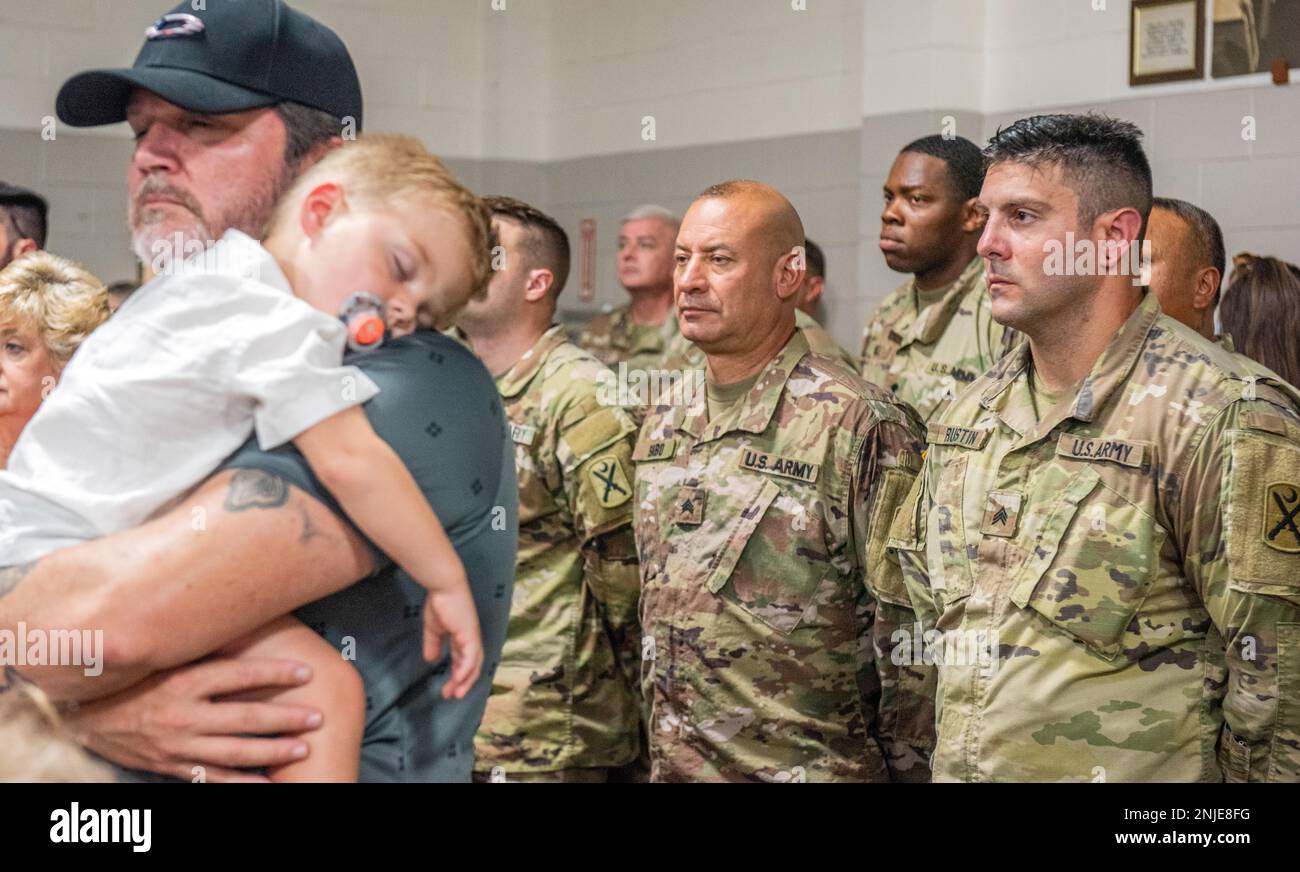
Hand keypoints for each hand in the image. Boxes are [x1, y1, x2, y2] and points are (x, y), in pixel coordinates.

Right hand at [65, 658, 322, 782]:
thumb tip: (238, 619)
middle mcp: (183, 714)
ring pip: (234, 751)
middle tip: (317, 716)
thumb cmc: (130, 679)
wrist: (83, 716)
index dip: (277, 673)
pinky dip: (241, 783)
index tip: (307, 672)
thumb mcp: (162, 657)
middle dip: (286, 717)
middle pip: (246, 717)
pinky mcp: (170, 765)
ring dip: (272, 750)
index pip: (240, 675)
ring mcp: (177, 744)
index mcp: (183, 680)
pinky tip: (267, 783)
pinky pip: (211, 778)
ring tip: (302, 748)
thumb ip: (198, 647)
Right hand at [421, 584, 482, 699]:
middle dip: (463, 683)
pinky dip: (465, 670)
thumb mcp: (433, 629)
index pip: (463, 661)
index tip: (447, 689)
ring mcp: (472, 637)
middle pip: (472, 666)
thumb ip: (433, 644)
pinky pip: (470, 657)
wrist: (444, 586)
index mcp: (463, 637)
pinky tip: (457, 680)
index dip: (456, 676)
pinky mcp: (470, 635)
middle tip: (452, 696)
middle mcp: (471, 639)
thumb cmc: (439, 603)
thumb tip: (430, 660)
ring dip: (465, 681)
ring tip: (455, 694)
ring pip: (474, 664)